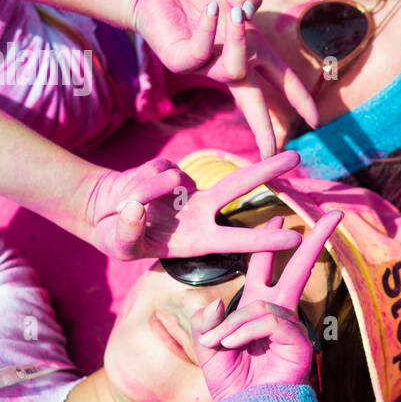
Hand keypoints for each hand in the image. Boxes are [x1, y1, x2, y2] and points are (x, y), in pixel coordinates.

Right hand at [82, 151, 305, 259]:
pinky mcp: (168, 168)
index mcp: (199, 240)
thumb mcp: (121, 246)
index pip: (237, 240)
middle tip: (297, 155)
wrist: (103, 213)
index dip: (265, 241)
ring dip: (145, 191)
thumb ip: (129, 233)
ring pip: (175, 177)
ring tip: (127, 207)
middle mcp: (201, 211)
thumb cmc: (118, 237)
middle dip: (267, 170)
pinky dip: (135, 182)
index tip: (296, 238)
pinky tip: (130, 191)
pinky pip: (151, 172)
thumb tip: (136, 206)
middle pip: (237, 186)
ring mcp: (186, 187)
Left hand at [129, 0, 318, 150]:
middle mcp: (232, 66)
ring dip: (241, 42)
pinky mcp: (182, 62)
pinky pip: (204, 51)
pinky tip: (211, 8)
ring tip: (236, 13)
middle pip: (255, 102)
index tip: (315, 122)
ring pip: (235, 70)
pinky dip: (211, 28)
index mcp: (252, 54)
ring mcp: (206, 68)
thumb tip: (249, 11)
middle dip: (265, 126)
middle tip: (272, 155)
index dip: (299, 98)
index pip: (281, 78)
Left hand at [191, 209, 343, 399]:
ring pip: (263, 304)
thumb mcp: (207, 349)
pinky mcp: (298, 341)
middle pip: (299, 267)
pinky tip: (232, 346)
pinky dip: (245, 332)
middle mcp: (278, 312)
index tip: (279, 219)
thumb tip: (218, 301)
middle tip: (334, 215)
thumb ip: (207, 322)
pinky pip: (269, 321)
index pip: (266, 266)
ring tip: (218, 346)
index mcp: (257, 307)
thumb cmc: (232, 384)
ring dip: (234, 324)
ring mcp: (291, 326)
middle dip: (315, 240)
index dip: (269, 242)